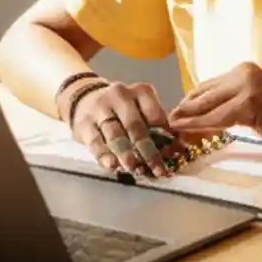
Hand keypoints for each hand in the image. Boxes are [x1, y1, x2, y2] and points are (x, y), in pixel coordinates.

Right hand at [57, 79, 181, 176]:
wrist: (82, 98)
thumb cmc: (120, 110)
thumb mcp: (139, 108)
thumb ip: (156, 125)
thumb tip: (179, 149)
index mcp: (140, 92)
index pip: (155, 114)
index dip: (166, 136)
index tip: (174, 154)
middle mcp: (120, 96)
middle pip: (136, 125)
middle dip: (148, 150)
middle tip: (157, 169)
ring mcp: (100, 108)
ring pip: (115, 133)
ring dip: (125, 153)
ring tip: (134, 168)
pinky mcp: (84, 123)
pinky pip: (95, 141)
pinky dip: (104, 154)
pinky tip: (112, 166)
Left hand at [168, 62, 261, 159]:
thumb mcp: (256, 107)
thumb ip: (231, 106)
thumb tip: (200, 118)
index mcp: (245, 70)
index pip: (208, 87)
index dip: (190, 104)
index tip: (176, 118)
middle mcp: (244, 73)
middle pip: (203, 94)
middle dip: (184, 112)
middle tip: (168, 127)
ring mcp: (247, 86)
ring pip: (206, 106)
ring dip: (187, 120)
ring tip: (171, 131)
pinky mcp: (250, 104)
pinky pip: (216, 118)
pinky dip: (199, 126)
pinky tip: (185, 132)